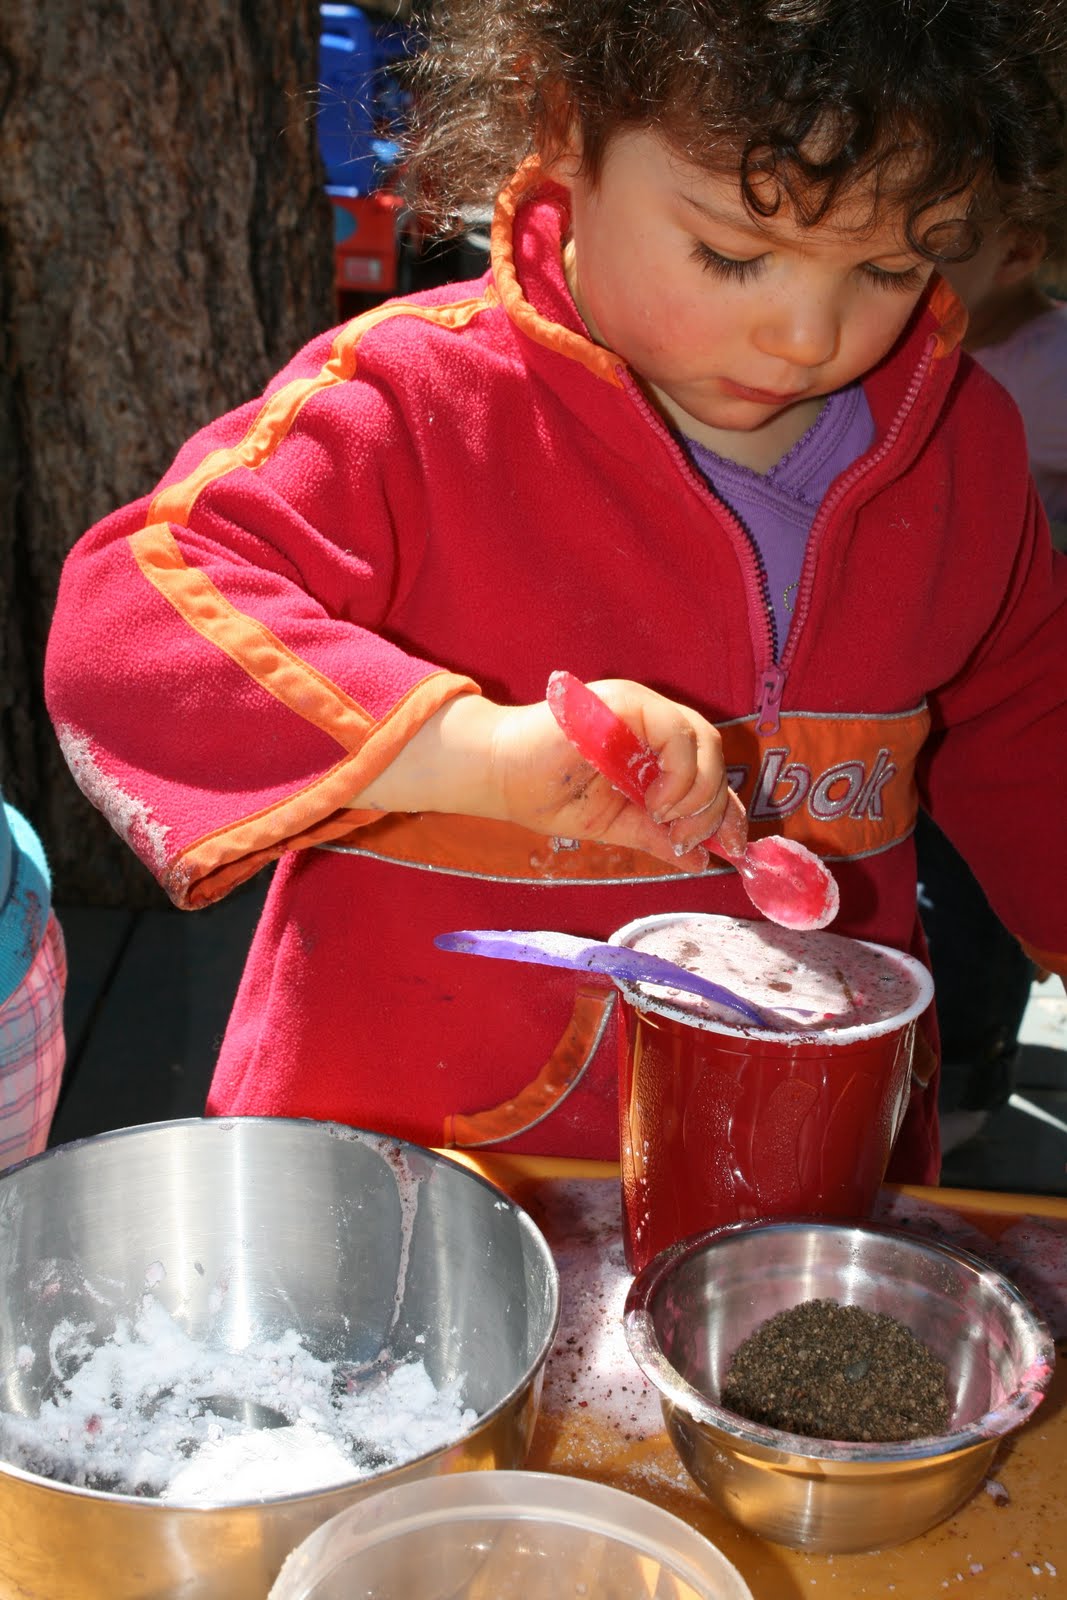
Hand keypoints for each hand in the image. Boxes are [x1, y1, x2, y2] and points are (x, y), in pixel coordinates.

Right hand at [352, 684, 743, 870]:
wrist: (498, 776)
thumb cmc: (546, 794)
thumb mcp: (615, 824)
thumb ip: (656, 835)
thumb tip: (700, 860)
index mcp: (651, 747)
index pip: (706, 769)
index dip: (727, 808)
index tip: (734, 847)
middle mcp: (652, 720)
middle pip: (713, 754)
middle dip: (712, 805)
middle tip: (687, 836)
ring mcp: (641, 706)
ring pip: (702, 741)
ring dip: (697, 791)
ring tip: (668, 819)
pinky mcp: (626, 701)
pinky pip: (676, 733)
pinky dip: (679, 773)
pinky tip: (656, 801)